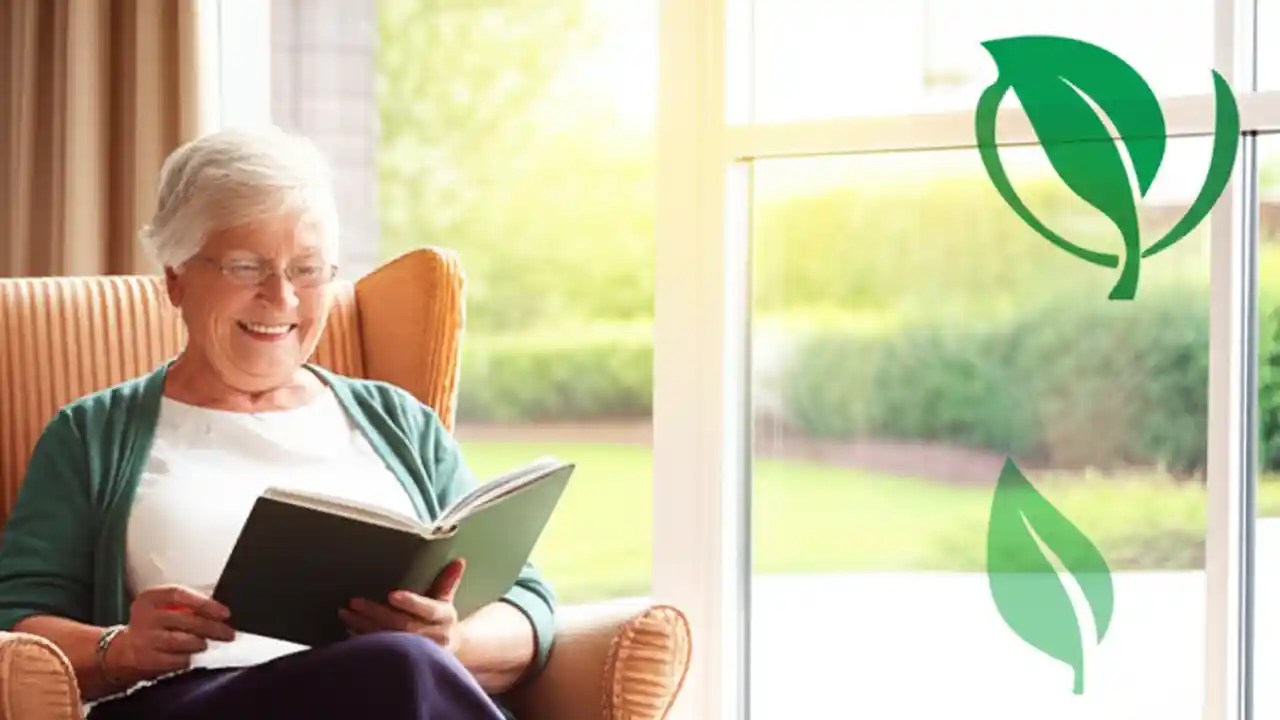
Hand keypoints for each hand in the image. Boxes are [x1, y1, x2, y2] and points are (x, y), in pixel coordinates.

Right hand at [110, 585, 235, 681]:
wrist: (126, 650)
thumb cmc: (155, 625)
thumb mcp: (164, 608)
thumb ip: (187, 606)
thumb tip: (219, 614)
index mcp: (150, 598)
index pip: (179, 595)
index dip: (204, 604)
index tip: (224, 613)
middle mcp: (144, 616)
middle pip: (184, 619)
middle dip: (211, 627)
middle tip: (228, 633)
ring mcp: (143, 638)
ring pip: (179, 641)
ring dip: (200, 643)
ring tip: (209, 644)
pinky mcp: (146, 659)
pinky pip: (174, 659)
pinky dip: (188, 658)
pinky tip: (194, 656)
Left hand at [340, 559, 465, 651]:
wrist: (449, 650)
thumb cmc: (441, 620)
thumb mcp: (446, 600)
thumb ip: (448, 581)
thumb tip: (459, 560)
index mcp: (444, 617)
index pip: (428, 609)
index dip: (411, 603)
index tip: (392, 594)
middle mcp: (434, 636)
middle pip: (403, 625)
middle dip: (377, 613)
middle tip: (354, 602)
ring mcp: (419, 652)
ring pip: (389, 640)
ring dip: (364, 627)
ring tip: (345, 613)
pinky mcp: (404, 662)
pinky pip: (382, 652)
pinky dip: (364, 641)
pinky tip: (349, 630)